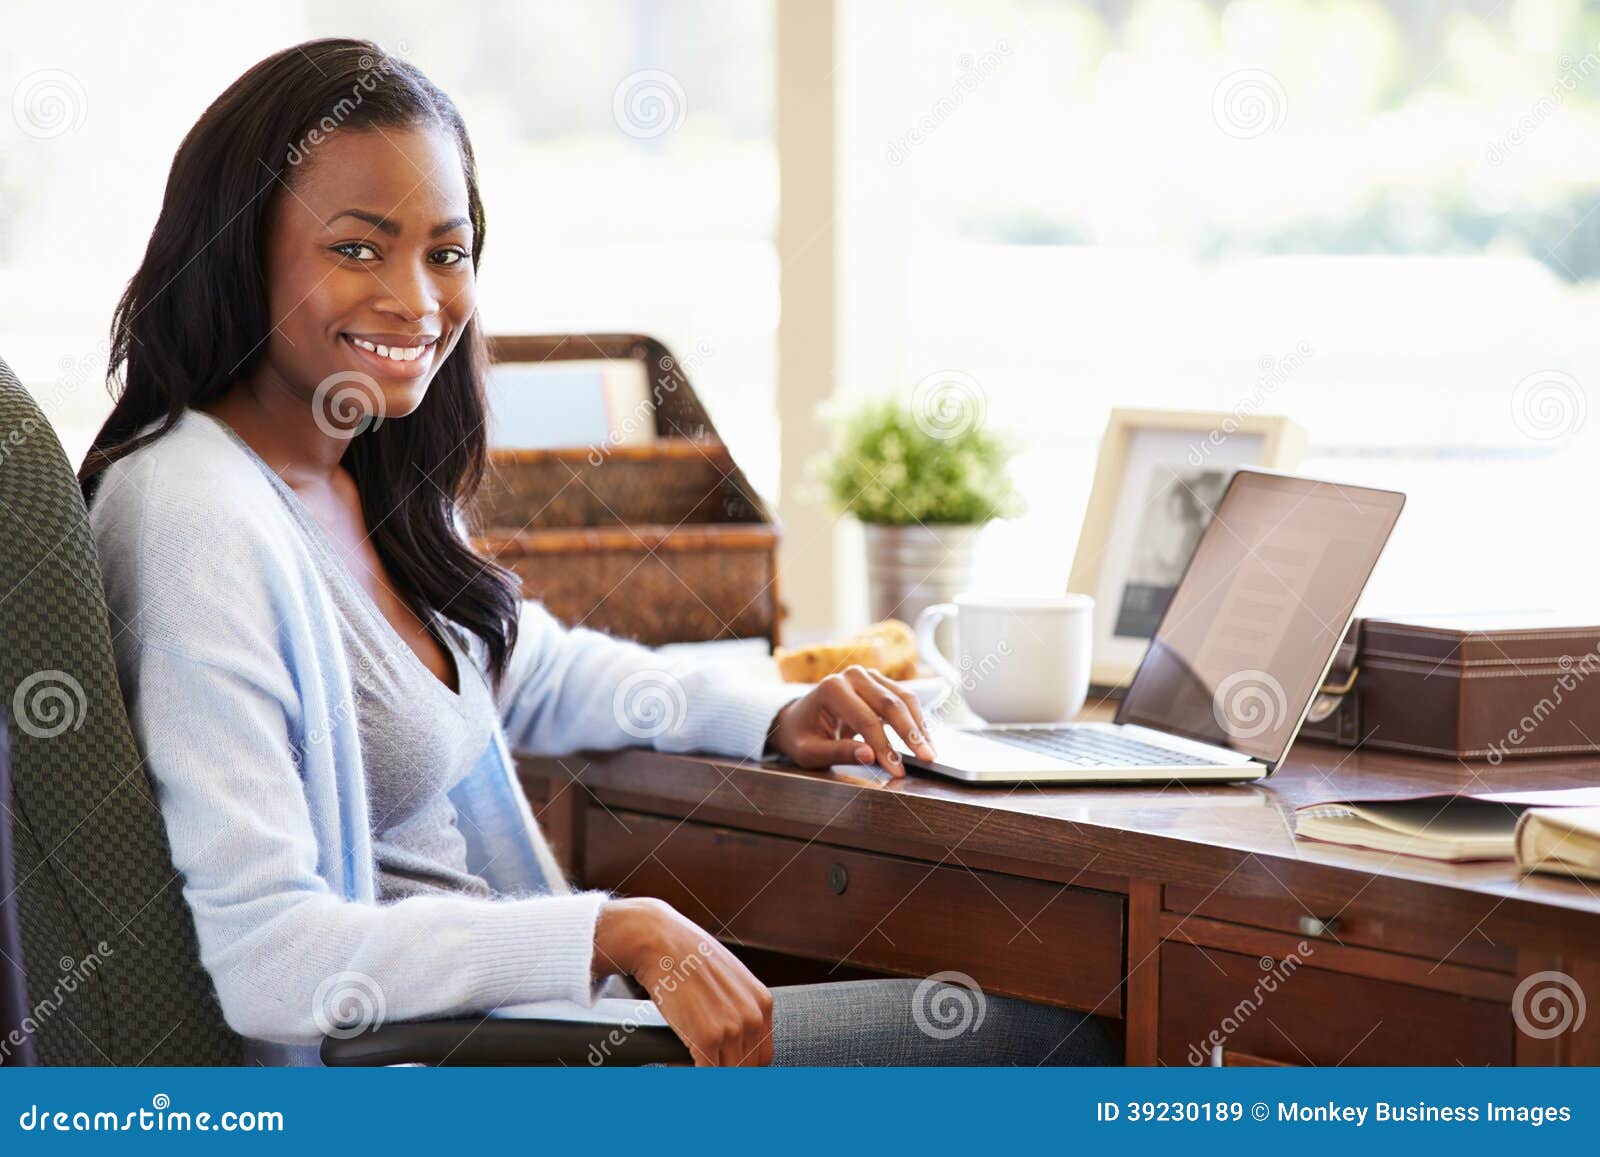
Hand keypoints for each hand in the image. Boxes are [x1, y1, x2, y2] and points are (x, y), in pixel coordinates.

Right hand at [592, 897, 772, 1065]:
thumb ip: (738, 1005)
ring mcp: (733, 1029)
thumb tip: (733, 1036)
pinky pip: (706, 1076)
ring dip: (703, 1073)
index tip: (716, 1063)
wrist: (660, 941)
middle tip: (696, 1064)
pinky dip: (688, 1074)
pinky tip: (673, 1060)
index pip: (761, 1055)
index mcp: (762, 1002)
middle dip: (722, 1072)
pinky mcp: (708, 1038)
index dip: (738, 1064)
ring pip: (727, 1075)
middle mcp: (753, 1017)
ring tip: (681, 1059)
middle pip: (748, 1069)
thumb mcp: (728, 978)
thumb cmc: (686, 956)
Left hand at [767, 664, 937, 776]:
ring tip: (931, 751)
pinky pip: (904, 698)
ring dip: (919, 726)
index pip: (866, 720)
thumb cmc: (802, 736)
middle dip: (911, 734)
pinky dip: (916, 719)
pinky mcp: (879, 682)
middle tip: (928, 758)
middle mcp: (852, 675)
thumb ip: (838, 752)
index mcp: (831, 689)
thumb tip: (869, 756)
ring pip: (903, 698)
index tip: (898, 771)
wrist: (798, 719)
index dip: (885, 747)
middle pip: (890, 704)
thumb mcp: (810, 751)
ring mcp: (868, 676)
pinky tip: (924, 739)